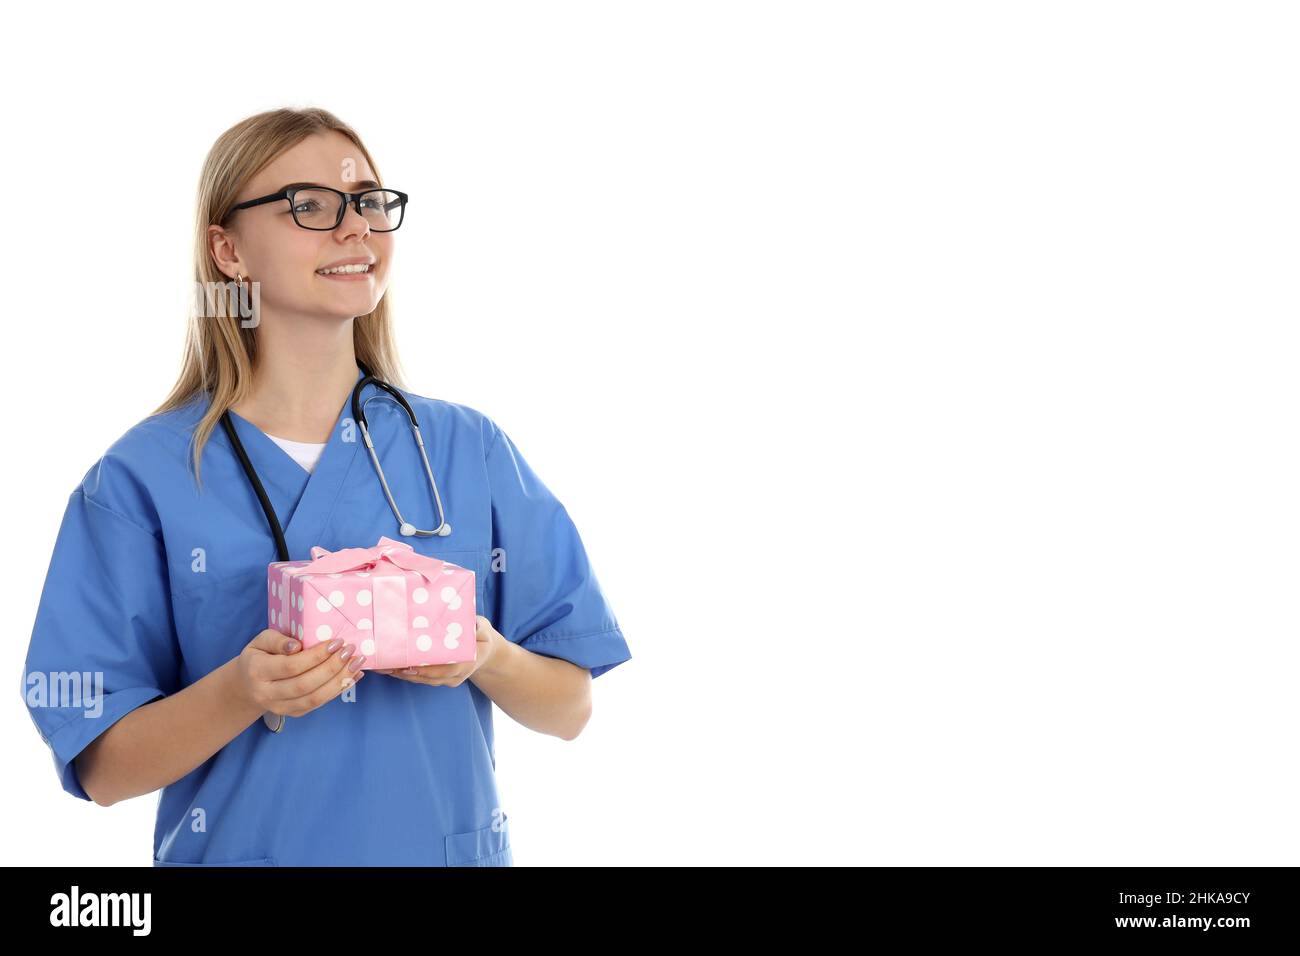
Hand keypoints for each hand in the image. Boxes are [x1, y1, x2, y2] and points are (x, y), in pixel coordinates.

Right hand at [234, 629, 367, 716]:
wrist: (247, 686)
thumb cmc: (258, 656)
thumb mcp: (260, 641)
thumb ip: (277, 640)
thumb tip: (297, 645)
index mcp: (257, 671)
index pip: (291, 666)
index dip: (316, 656)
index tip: (337, 642)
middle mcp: (267, 693)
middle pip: (305, 685)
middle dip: (332, 668)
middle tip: (350, 651)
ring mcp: (280, 707)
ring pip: (314, 698)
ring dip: (340, 680)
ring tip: (357, 663)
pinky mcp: (293, 713)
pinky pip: (319, 704)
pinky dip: (339, 690)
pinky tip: (354, 675)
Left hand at [377, 616, 501, 686]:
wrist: (484, 652)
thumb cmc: (481, 636)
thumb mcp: (483, 629)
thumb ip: (478, 627)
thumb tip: (472, 624)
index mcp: (467, 663)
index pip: (446, 669)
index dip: (428, 670)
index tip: (410, 666)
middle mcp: (456, 675)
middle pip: (429, 678)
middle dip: (407, 674)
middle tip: (388, 666)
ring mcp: (448, 680)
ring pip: (423, 680)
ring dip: (402, 675)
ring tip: (383, 667)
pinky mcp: (439, 680)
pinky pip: (421, 679)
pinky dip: (406, 675)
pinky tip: (390, 668)